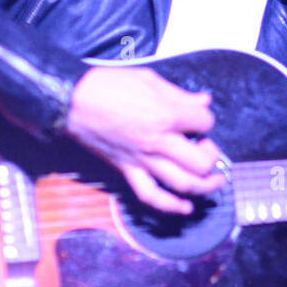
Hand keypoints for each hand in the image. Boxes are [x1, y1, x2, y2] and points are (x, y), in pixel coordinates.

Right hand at [66, 66, 225, 214]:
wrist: (72, 100)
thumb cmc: (109, 84)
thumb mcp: (148, 79)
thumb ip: (179, 94)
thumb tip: (204, 100)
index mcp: (165, 115)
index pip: (204, 122)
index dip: (206, 119)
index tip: (198, 116)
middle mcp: (158, 142)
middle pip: (200, 162)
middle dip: (212, 156)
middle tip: (207, 148)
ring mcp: (142, 160)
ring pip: (182, 184)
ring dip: (205, 186)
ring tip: (214, 180)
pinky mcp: (127, 171)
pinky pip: (151, 196)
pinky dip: (170, 206)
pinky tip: (186, 208)